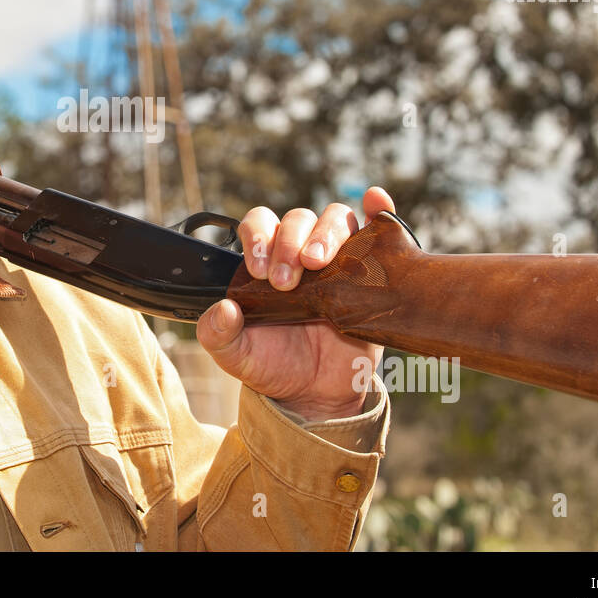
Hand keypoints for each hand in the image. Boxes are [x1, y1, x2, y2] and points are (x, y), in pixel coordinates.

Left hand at [195, 186, 395, 420]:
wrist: (318, 394)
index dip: (258, 237)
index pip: (259, 223)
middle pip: (298, 219)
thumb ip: (217, 335)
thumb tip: (222, 309)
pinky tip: (376, 202)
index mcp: (266, 261)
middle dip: (289, 243)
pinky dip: (380, 208)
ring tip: (318, 263)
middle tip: (286, 282)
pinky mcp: (371, 270)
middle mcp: (301, 252)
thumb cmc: (275, 366)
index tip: (258, 271)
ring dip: (326, 233)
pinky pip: (377, 229)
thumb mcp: (237, 356)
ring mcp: (338, 258)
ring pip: (335, 219)